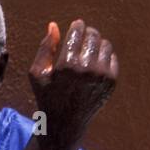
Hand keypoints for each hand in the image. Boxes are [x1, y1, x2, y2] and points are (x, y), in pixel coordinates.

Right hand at [29, 19, 117, 149]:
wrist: (65, 124)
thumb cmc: (47, 96)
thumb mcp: (37, 74)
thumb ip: (45, 48)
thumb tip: (53, 25)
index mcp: (67, 65)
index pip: (78, 32)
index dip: (77, 26)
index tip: (76, 25)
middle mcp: (86, 69)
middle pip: (93, 35)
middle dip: (87, 33)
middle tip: (82, 38)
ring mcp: (101, 76)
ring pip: (105, 44)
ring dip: (96, 44)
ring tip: (87, 51)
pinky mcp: (111, 82)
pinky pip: (112, 58)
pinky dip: (104, 57)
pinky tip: (94, 64)